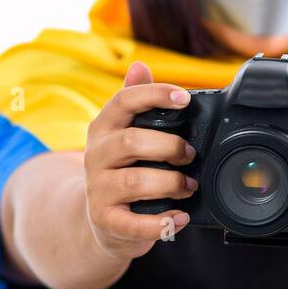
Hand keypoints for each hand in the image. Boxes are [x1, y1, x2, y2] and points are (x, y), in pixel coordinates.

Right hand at [83, 61, 198, 261]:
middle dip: (170, 146)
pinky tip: (180, 217)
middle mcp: (96, 155)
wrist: (101, 218)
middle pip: (132, 141)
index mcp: (104, 128)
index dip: (155, 95)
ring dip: (170, 183)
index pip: (124, 100)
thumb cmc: (123, 168)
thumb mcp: (124, 132)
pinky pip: (133, 223)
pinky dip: (162, 222)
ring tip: (190, 186)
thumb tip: (140, 65)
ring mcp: (98, 189)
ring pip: (135, 181)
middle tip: (191, 155)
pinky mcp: (105, 220)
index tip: (186, 98)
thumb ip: (135, 100)